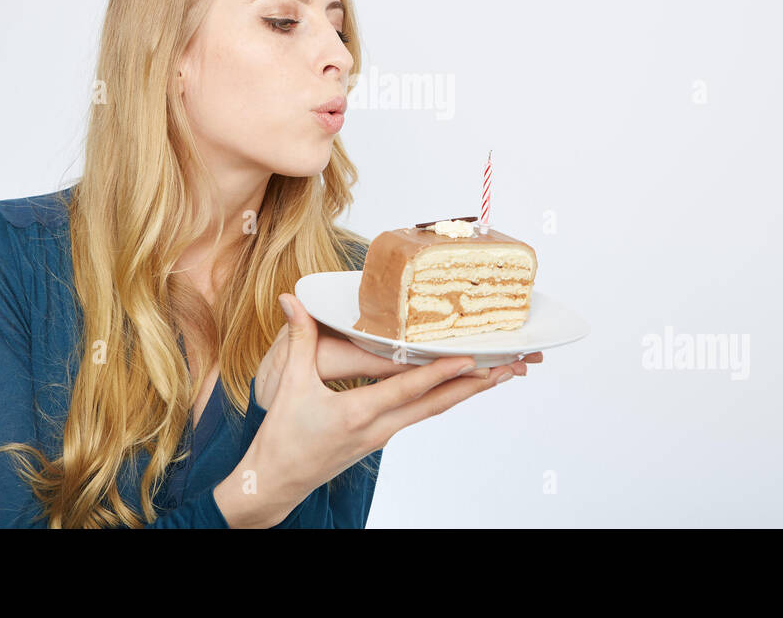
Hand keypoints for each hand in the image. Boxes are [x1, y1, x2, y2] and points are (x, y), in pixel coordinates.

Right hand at [242, 292, 541, 511]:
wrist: (275, 482)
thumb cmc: (282, 438)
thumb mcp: (290, 385)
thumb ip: (298, 338)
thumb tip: (292, 300)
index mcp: (358, 413)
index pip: (408, 389)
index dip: (440, 373)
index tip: (470, 360)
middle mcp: (378, 428)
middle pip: (436, 405)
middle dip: (474, 386)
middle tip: (507, 368)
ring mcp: (382, 435)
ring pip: (432, 411)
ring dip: (465, 393)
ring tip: (495, 375)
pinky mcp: (379, 438)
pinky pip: (419, 415)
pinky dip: (442, 399)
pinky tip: (456, 388)